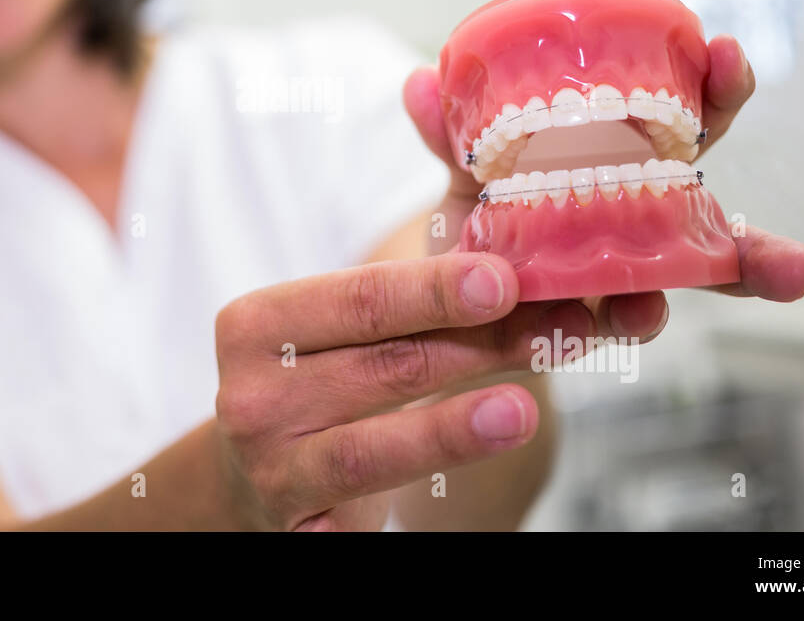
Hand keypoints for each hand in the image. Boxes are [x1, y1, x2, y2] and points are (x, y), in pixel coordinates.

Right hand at [214, 253, 559, 529]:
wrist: (251, 464)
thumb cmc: (314, 377)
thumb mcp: (336, 331)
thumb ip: (405, 306)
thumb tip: (516, 278)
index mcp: (260, 325)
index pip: (357, 298)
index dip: (433, 290)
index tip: (503, 278)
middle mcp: (254, 395)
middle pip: (381, 366)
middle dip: (478, 344)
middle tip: (552, 328)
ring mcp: (272, 465)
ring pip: (373, 448)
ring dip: (455, 429)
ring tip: (522, 411)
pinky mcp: (299, 525)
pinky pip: (355, 514)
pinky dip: (398, 504)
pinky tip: (449, 493)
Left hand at [400, 33, 803, 343]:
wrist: (446, 281)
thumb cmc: (481, 206)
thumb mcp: (465, 164)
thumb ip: (448, 132)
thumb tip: (420, 81)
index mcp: (629, 156)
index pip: (690, 115)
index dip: (717, 85)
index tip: (726, 53)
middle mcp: (643, 216)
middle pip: (712, 219)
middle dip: (759, 244)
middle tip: (792, 264)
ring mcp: (622, 274)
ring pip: (682, 288)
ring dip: (701, 305)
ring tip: (670, 308)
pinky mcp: (580, 320)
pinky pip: (599, 326)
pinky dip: (599, 324)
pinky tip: (594, 325)